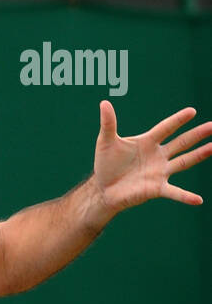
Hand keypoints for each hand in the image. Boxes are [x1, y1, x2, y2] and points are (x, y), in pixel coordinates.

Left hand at [92, 101, 211, 212]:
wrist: (103, 190)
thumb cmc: (105, 165)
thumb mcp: (105, 142)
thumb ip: (108, 123)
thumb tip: (104, 103)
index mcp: (148, 142)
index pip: (166, 128)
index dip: (178, 120)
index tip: (192, 111)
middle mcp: (158, 155)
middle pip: (182, 142)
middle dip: (197, 134)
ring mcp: (159, 172)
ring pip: (184, 162)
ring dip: (200, 155)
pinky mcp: (156, 189)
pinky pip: (174, 192)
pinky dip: (186, 197)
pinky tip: (198, 200)